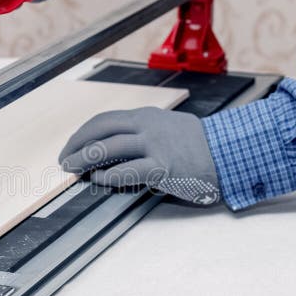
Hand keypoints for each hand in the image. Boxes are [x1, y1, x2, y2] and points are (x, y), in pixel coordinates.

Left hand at [59, 107, 221, 205]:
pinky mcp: (164, 166)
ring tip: (72, 169)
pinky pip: (128, 169)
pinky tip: (99, 180)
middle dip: (77, 144)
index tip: (72, 145)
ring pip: (109, 147)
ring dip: (85, 158)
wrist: (231, 154)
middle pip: (101, 129)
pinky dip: (109, 175)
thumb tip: (114, 148)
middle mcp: (148, 126)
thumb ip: (144, 134)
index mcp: (148, 116)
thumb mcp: (169, 129)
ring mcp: (156, 144)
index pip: (106, 120)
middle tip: (65, 158)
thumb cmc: (201, 146)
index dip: (83, 133)